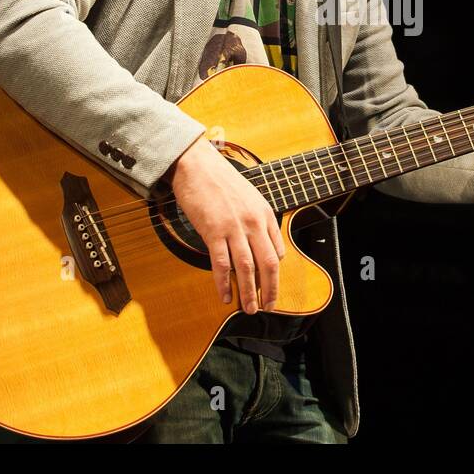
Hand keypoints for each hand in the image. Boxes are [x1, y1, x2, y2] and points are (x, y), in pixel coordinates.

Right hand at [164, 135, 284, 313]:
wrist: (196, 164)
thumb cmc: (220, 180)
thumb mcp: (250, 197)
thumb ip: (259, 221)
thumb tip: (267, 246)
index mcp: (265, 214)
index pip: (277, 251)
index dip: (275, 274)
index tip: (270, 288)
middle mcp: (254, 222)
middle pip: (268, 264)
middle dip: (269, 290)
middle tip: (267, 306)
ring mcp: (234, 227)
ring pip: (246, 268)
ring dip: (249, 292)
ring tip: (250, 309)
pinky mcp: (213, 231)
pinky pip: (221, 264)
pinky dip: (224, 283)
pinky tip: (225, 296)